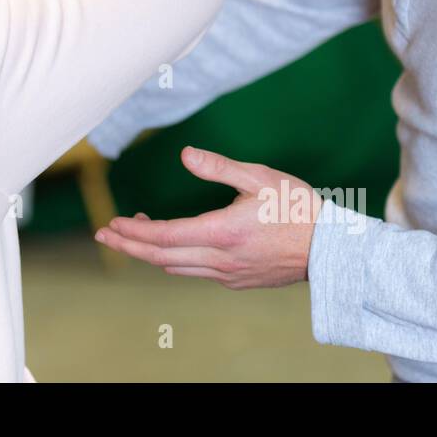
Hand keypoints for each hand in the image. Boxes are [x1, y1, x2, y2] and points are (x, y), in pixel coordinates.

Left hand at [95, 147, 320, 289]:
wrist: (332, 250)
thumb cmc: (298, 208)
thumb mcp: (260, 177)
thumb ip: (218, 168)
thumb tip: (184, 155)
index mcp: (223, 232)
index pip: (165, 236)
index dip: (134, 232)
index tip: (113, 224)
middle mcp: (221, 259)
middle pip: (161, 257)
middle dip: (128, 246)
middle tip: (104, 235)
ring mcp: (229, 274)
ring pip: (176, 267)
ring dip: (150, 253)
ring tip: (132, 234)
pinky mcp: (238, 282)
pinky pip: (196, 272)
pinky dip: (174, 259)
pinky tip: (172, 244)